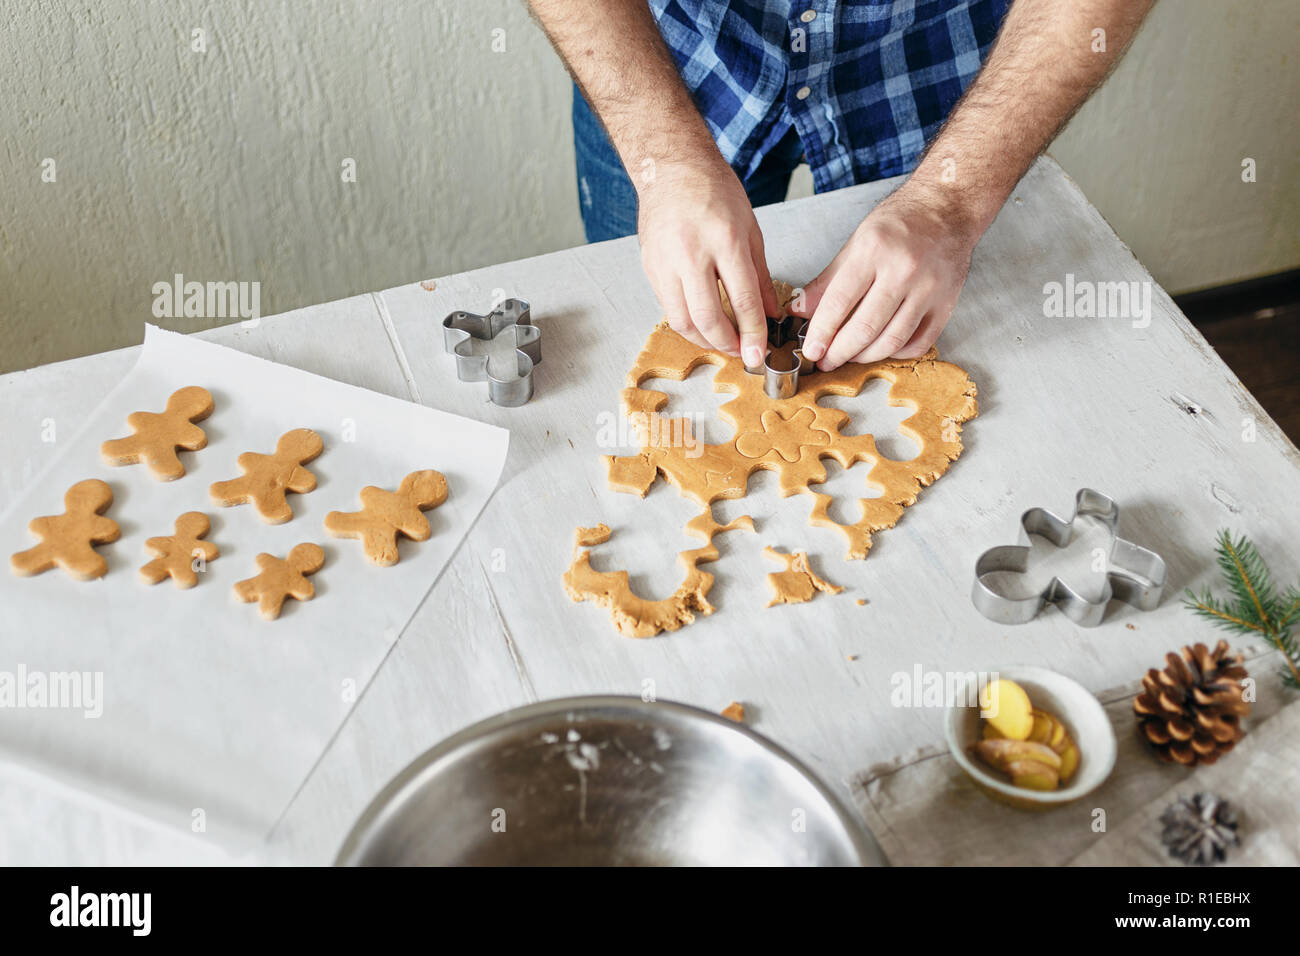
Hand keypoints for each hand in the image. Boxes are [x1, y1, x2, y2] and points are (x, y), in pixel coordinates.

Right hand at [637, 158, 778, 368]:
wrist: (672, 168)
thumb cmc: (713, 191)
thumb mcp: (750, 228)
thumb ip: (760, 275)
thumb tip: (769, 313)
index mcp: (725, 240)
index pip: (743, 300)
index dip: (753, 333)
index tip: (759, 352)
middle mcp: (692, 253)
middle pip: (708, 318)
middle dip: (727, 345)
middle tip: (741, 353)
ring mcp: (666, 261)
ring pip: (682, 320)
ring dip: (703, 340)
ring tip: (721, 343)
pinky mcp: (650, 267)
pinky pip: (668, 306)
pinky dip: (687, 322)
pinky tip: (701, 324)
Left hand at [792, 182, 980, 370]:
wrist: (948, 208)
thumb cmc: (901, 222)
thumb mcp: (857, 241)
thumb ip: (828, 280)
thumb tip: (800, 310)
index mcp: (874, 250)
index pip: (839, 302)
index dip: (821, 332)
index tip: (811, 350)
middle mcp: (904, 270)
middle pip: (865, 328)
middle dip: (839, 352)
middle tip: (826, 361)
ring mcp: (928, 289)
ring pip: (892, 340)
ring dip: (865, 356)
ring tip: (850, 356)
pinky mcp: (946, 304)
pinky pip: (919, 343)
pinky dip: (897, 353)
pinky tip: (882, 349)